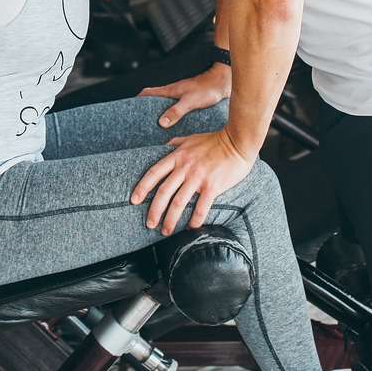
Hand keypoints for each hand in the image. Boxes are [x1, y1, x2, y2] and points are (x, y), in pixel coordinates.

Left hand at [131, 130, 254, 234]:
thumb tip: (165, 147)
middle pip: (164, 192)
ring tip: (165, 231)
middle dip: (154, 210)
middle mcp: (185, 167)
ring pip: (179, 202)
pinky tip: (191, 228)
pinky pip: (201, 207)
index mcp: (177, 156)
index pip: (154, 173)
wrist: (238, 141)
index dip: (142, 188)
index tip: (133, 201)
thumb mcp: (191, 138)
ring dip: (170, 219)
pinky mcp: (213, 186)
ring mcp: (198, 177)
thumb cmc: (215, 140)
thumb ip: (176, 144)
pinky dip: (195, 220)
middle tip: (149, 224)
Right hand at [139, 64, 230, 129]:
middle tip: (140, 124)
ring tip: (155, 130)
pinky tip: (175, 127)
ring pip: (165, 105)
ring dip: (160, 114)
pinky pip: (176, 109)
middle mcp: (173, 93)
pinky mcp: (190, 101)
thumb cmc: (207, 89)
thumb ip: (176, 112)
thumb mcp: (190, 101)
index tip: (128, 109)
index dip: (137, 100)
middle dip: (146, 110)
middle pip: (154, 100)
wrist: (224, 82)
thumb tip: (160, 123)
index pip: (148, 93)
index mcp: (170, 90)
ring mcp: (181, 96)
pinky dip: (172, 116)